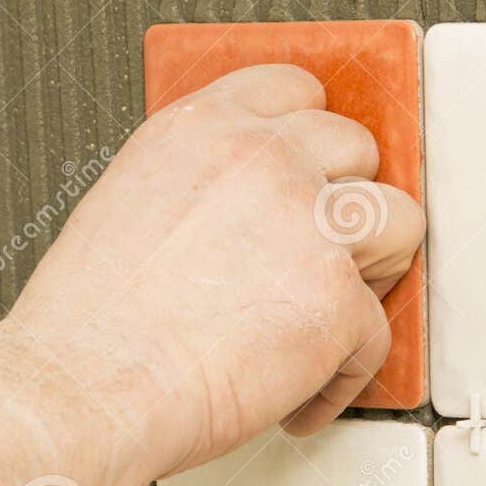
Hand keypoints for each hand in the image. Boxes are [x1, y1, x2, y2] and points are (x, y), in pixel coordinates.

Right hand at [8, 63, 424, 476]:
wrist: (86, 385)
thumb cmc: (88, 325)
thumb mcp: (126, 206)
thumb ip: (199, 188)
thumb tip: (239, 213)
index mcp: (202, 129)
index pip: (295, 90)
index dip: (313, 137)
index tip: (315, 170)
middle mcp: (263, 160)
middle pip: (358, 151)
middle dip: (349, 203)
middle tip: (328, 254)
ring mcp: (309, 225)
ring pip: (399, 223)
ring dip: (375, 271)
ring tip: (340, 312)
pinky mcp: (336, 300)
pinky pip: (375, 335)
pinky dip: (344, 375)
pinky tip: (302, 395)